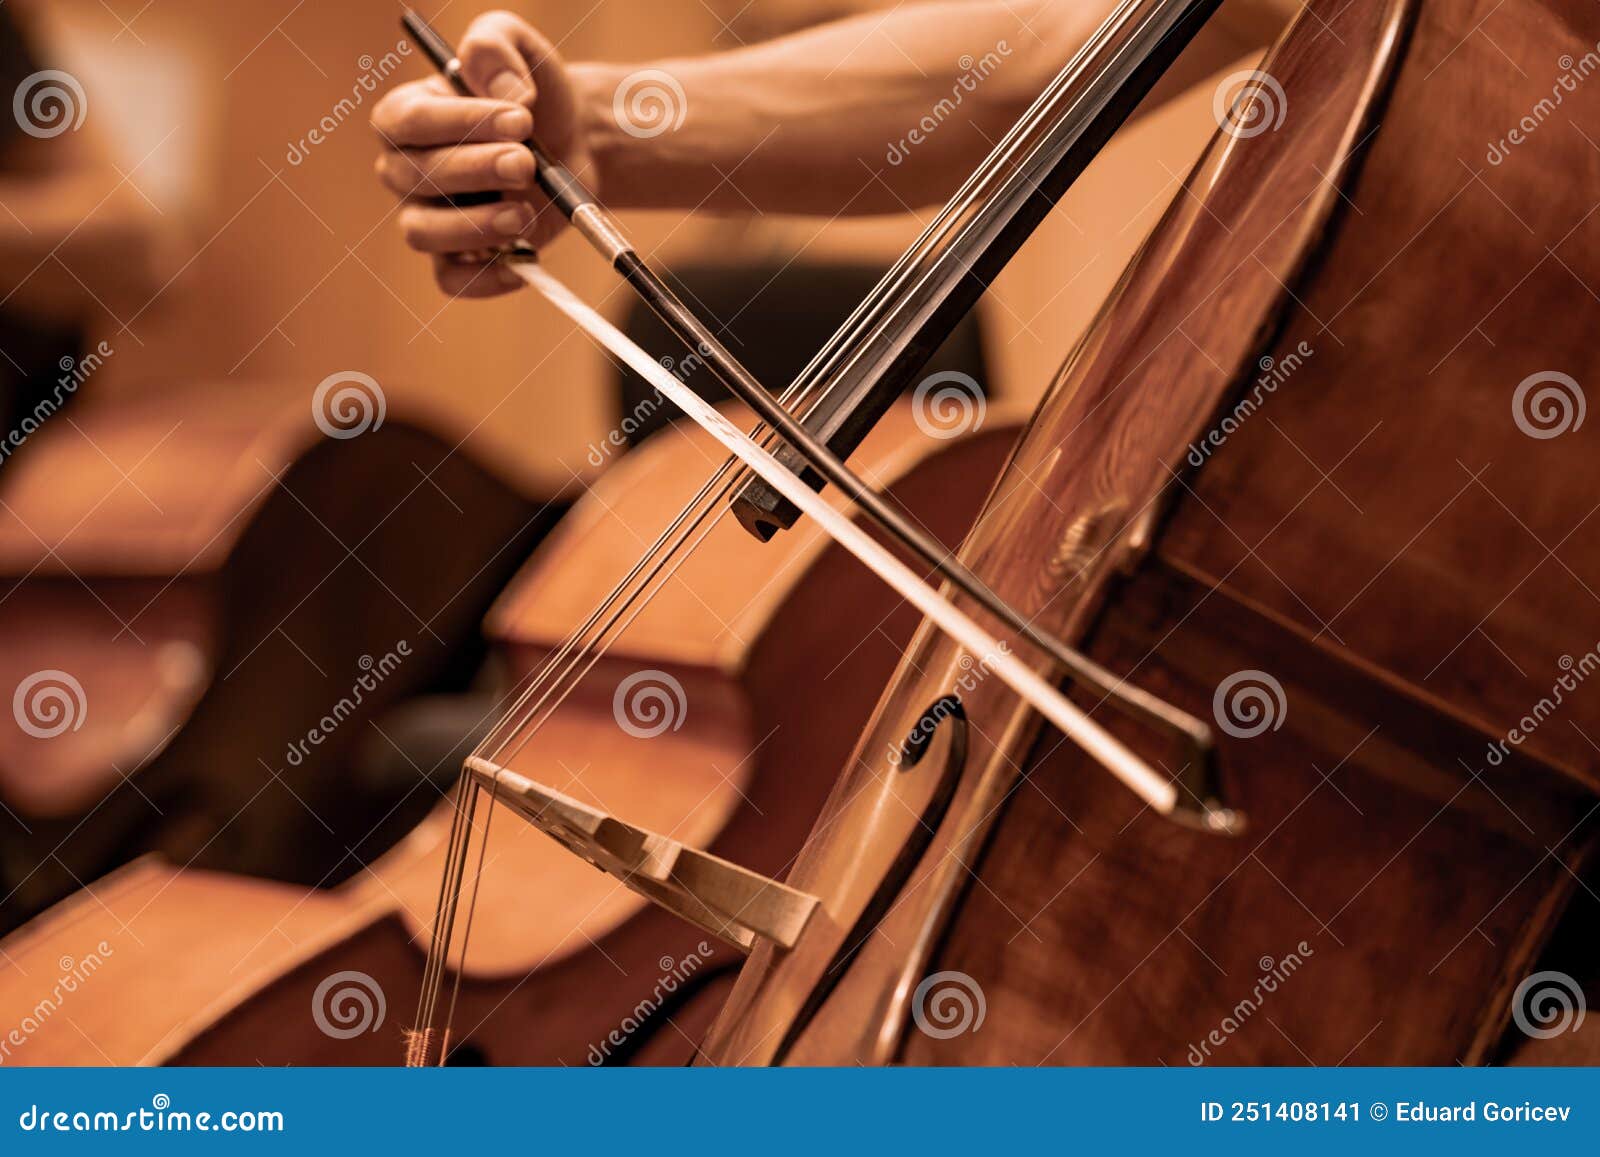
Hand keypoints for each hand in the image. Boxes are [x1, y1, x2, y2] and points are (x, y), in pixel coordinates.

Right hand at [372, 11, 588, 296]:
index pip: (412, 122)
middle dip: (476, 170)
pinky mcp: (460, 257)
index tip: (520, 118)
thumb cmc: (535, 96)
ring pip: (423, 232)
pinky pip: (453, 280)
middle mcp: (406, 170)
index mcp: (407, 114)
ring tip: (524, 214)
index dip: (463, 123)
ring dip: (475, 226)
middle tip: (527, 163)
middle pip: (418, 178)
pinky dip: (487, 278)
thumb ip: (497, 46)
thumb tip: (506, 92)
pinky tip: (525, 259)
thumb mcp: (519, 48)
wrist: (572, 143)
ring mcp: (428, 217)